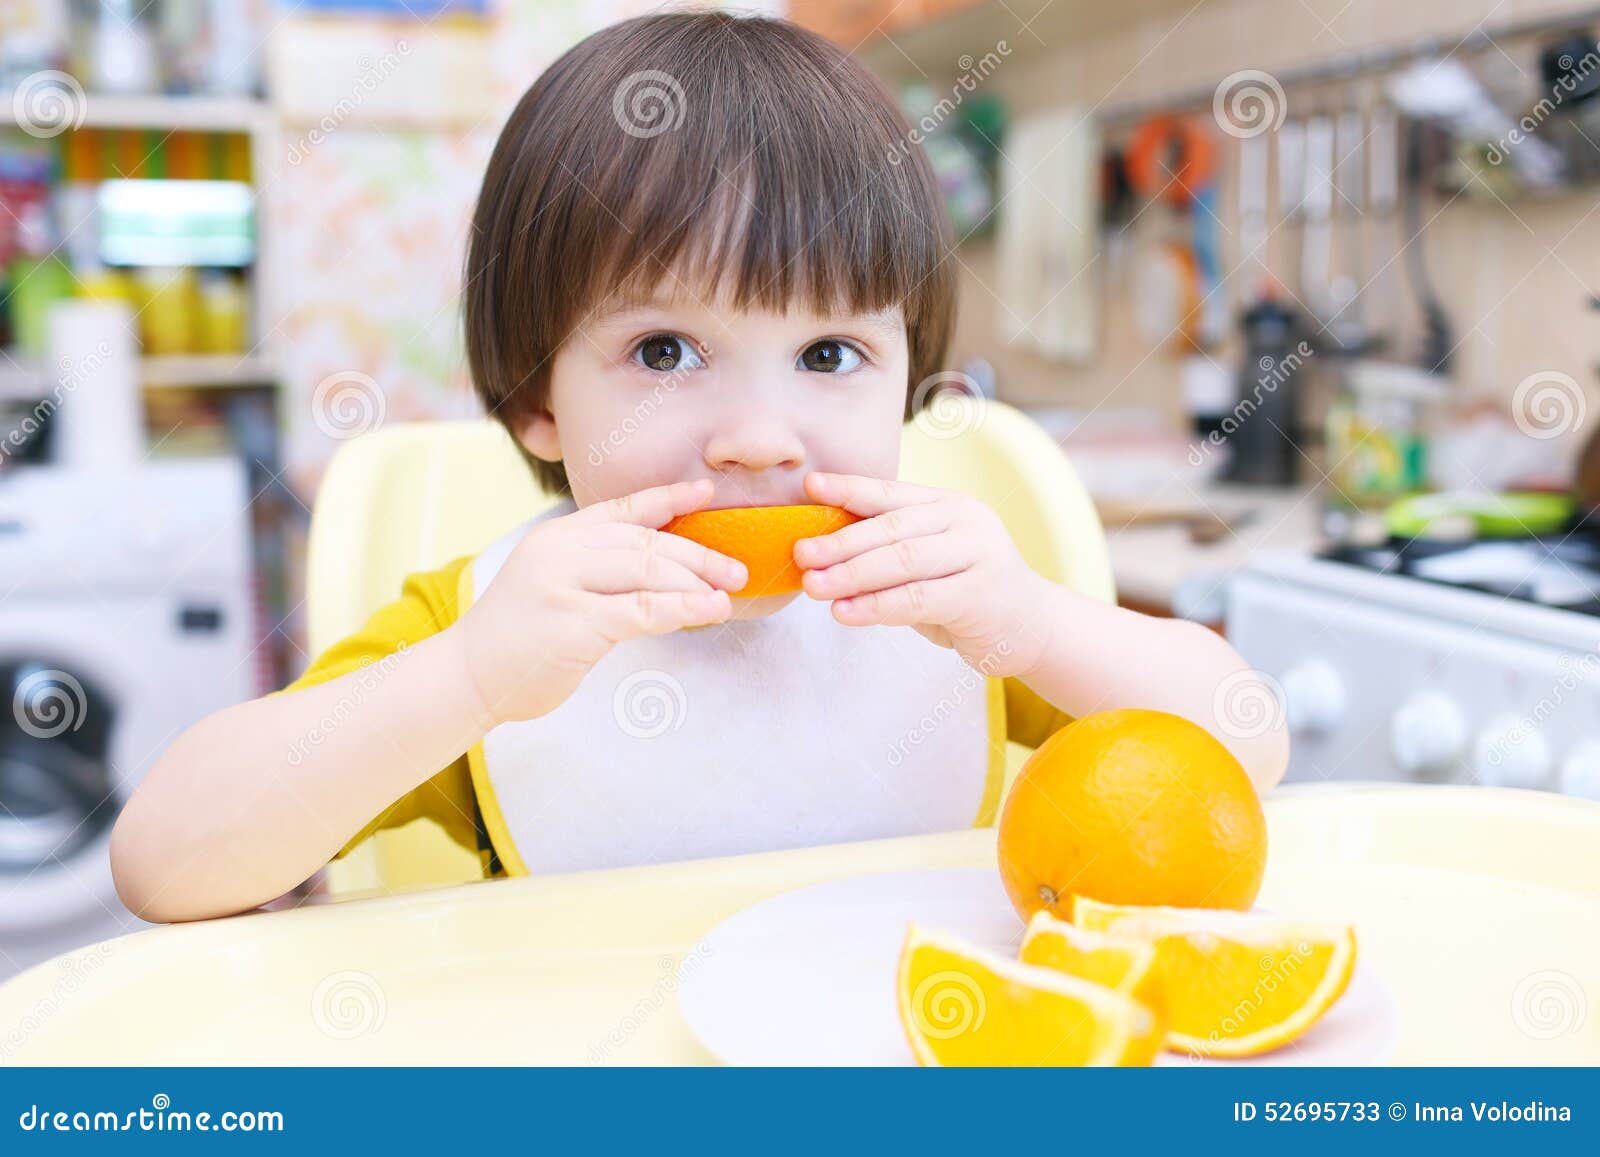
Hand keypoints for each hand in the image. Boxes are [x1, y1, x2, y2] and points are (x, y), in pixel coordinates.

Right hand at [456, 479, 745, 724]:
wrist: (468, 675)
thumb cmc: (517, 637)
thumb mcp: (551, 584)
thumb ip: (596, 570)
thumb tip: (662, 571)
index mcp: (558, 537)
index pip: (623, 509)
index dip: (669, 498)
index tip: (706, 493)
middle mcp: (560, 551)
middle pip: (645, 542)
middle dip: (698, 554)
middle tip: (736, 569)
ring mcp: (564, 584)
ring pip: (647, 570)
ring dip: (696, 581)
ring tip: (729, 592)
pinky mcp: (573, 622)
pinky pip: (641, 610)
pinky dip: (682, 609)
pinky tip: (709, 611)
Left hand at [795, 472, 1050, 675]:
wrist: (1032, 627)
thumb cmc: (967, 592)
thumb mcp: (931, 561)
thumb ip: (891, 551)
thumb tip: (821, 554)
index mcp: (948, 505)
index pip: (890, 493)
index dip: (848, 488)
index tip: (808, 486)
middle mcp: (965, 522)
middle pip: (891, 528)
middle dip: (840, 541)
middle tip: (800, 554)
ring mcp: (977, 555)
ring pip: (902, 561)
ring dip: (851, 574)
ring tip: (813, 585)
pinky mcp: (981, 596)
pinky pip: (917, 599)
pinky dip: (875, 607)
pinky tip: (844, 613)